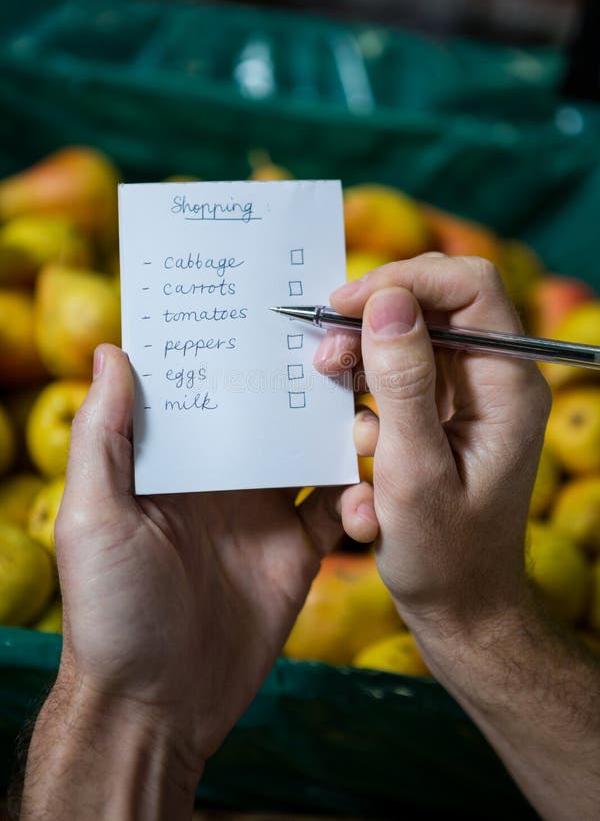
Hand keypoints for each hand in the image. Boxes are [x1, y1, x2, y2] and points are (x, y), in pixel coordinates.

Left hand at [53, 345, 341, 769]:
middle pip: (266, 404)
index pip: (203, 383)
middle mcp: (221, 472)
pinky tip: (380, 470)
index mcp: (171, 457)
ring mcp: (265, 507)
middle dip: (298, 369)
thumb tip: (115, 348)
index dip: (227, 342)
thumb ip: (104, 437)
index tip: (263, 294)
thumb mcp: (94, 518)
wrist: (159, 708)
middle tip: (340, 330)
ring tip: (373, 389)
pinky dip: (362, 487)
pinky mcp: (300, 546)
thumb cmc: (111, 611)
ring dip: (340, 418)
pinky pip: (340, 504)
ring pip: (312, 443)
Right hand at [314, 254, 550, 634]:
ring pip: (409, 340)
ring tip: (336, 400)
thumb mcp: (415, 471)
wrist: (461, 609)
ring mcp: (467, 398)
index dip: (405, 280)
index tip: (345, 305)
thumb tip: (387, 300)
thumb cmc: (447, 554)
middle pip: (434, 306)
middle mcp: (493, 380)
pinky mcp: (440, 416)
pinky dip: (368, 400)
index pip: (468, 286)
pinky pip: (398, 379)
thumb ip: (402, 383)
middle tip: (325, 354)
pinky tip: (360, 450)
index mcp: (507, 385)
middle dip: (372, 322)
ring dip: (364, 362)